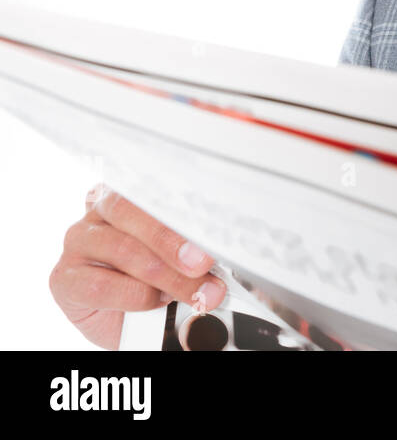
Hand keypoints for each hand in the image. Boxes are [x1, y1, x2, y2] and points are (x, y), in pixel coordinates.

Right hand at [48, 184, 226, 349]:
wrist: (138, 323)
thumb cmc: (164, 276)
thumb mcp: (187, 253)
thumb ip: (196, 243)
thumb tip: (219, 246)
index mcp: (136, 191)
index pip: (158, 186)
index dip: (185, 204)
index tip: (211, 224)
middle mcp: (103, 209)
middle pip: (136, 211)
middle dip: (175, 241)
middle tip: (203, 263)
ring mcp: (80, 241)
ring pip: (124, 249)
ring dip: (166, 275)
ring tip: (194, 292)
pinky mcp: (65, 278)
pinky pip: (101, 285)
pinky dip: (135, 296)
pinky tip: (156, 301)